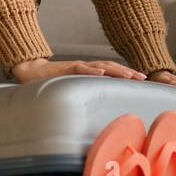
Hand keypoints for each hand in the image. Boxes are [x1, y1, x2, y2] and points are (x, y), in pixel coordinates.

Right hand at [11, 58, 146, 83]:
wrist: (33, 72)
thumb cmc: (54, 82)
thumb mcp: (74, 89)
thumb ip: (85, 94)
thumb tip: (98, 109)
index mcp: (90, 72)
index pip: (112, 71)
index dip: (127, 74)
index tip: (141, 80)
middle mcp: (87, 67)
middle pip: (112, 67)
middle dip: (127, 72)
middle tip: (142, 78)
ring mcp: (77, 67)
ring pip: (100, 66)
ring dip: (116, 70)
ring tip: (129, 75)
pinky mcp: (67, 69)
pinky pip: (81, 68)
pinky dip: (92, 69)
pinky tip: (102, 72)